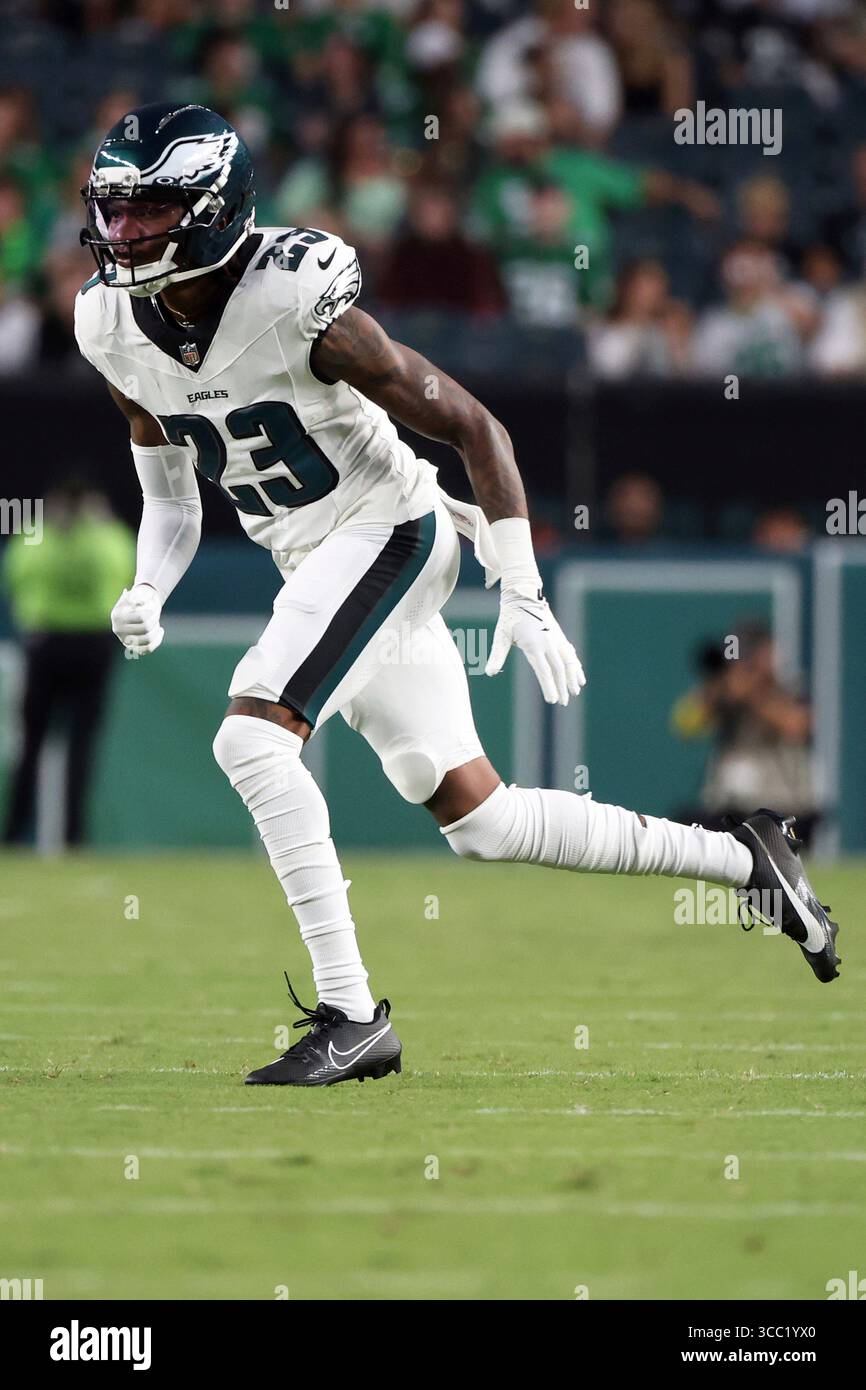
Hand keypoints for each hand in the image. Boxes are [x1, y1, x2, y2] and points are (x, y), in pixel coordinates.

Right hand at [111, 583, 163, 654]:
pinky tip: (160, 631)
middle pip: (146, 628)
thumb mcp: (138, 593)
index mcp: (117, 615)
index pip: (141, 617)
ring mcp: (124, 640)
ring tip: (156, 622)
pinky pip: (147, 649)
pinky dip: (157, 641)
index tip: (154, 605)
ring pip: (147, 639)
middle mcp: (118, 629)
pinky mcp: (132, 647)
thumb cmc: (139, 598)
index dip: (153, 611)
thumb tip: (140, 603)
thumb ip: (138, 595)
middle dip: (155, 619)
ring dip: (156, 630)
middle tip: (156, 612)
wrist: (137, 607)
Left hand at [485, 588, 584, 704]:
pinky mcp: (559, 636)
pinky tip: (579, 674)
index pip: (544, 671)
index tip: (552, 700)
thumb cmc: (510, 617)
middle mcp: (548, 643)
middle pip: (558, 670)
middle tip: (563, 703)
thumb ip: (497, 655)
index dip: (549, 687)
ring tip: (577, 691)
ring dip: (573, 677)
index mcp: (534, 646)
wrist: (524, 596)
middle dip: (562, 687)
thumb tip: (489, 672)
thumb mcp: (501, 636)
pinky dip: (575, 665)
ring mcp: (556, 639)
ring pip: (568, 662)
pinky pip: (570, 654)